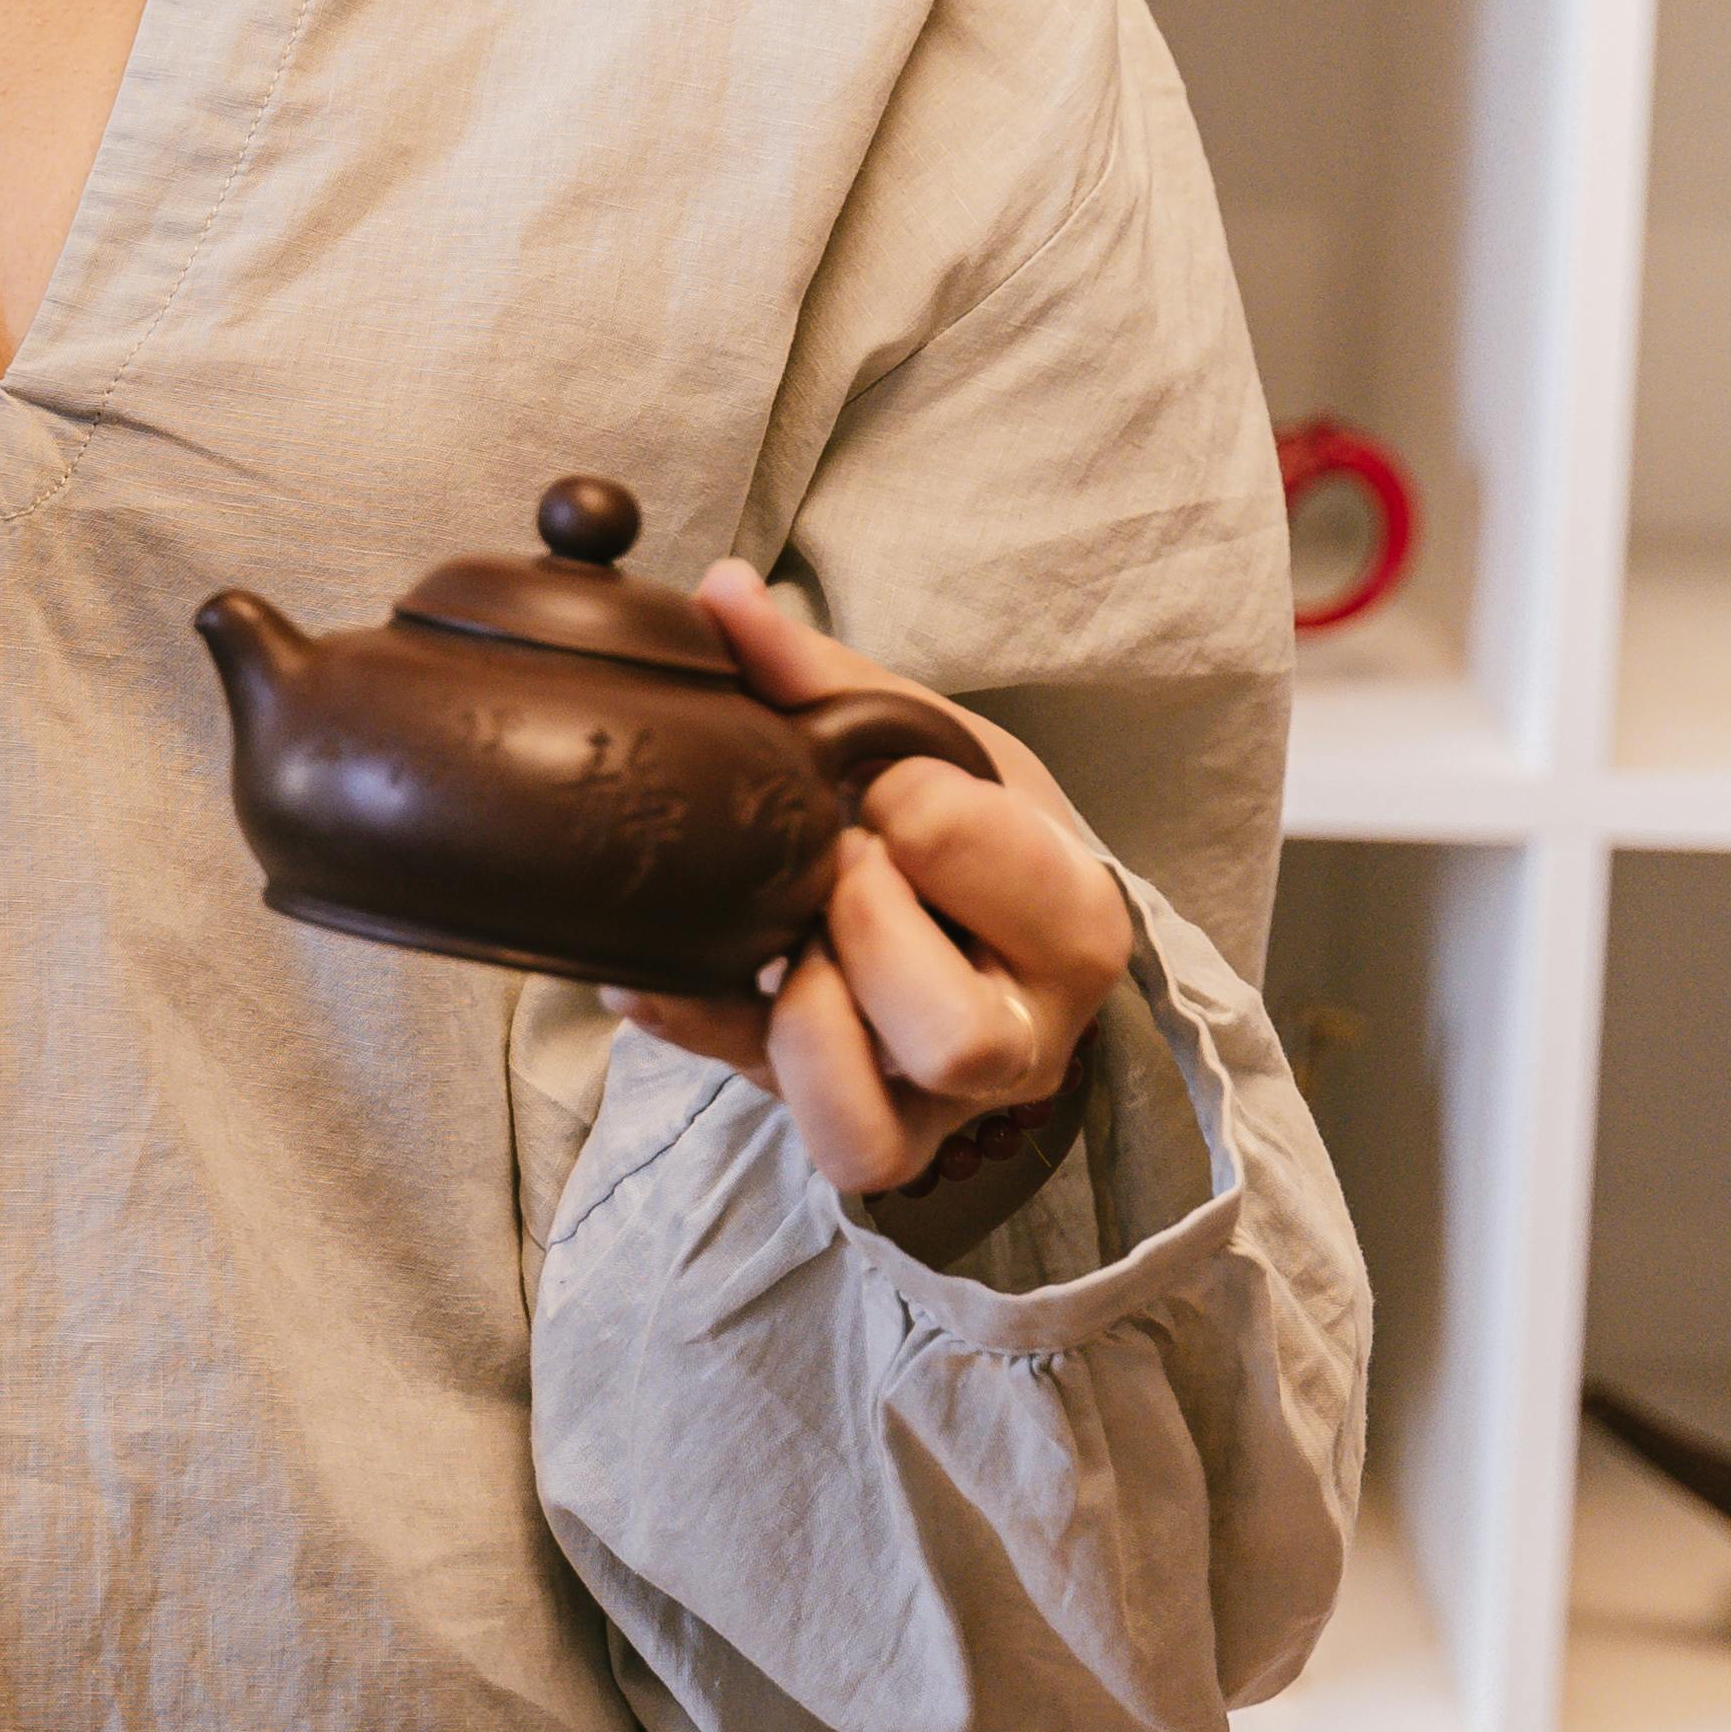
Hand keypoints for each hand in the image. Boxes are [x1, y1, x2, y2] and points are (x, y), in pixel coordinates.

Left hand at [603, 560, 1131, 1201]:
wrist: (981, 929)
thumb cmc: (968, 829)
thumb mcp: (929, 740)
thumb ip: (827, 676)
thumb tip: (721, 595)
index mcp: (1072, 922)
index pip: (1015, 879)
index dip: (926, 811)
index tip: (892, 782)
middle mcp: (1023, 1040)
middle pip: (958, 1039)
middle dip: (868, 930)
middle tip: (836, 861)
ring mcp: (935, 1110)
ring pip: (868, 1137)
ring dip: (797, 1026)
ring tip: (778, 943)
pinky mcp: (855, 1132)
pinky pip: (766, 1120)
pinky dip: (696, 1035)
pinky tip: (659, 971)